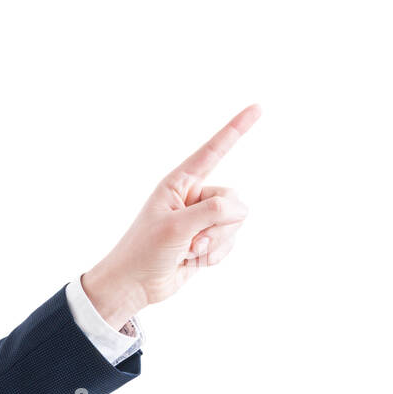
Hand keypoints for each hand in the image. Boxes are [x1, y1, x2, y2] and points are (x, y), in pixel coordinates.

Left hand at [81, 103, 261, 328]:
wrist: (134, 286)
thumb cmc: (144, 252)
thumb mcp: (176, 228)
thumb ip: (212, 211)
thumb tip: (240, 209)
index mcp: (179, 183)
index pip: (213, 151)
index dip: (236, 129)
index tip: (258, 107)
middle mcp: (193, 197)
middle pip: (232, 198)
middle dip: (218, 224)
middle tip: (191, 241)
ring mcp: (202, 219)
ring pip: (235, 222)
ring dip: (215, 243)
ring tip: (188, 252)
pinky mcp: (207, 240)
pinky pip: (230, 242)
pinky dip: (215, 256)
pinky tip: (193, 262)